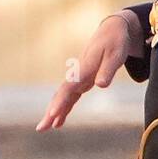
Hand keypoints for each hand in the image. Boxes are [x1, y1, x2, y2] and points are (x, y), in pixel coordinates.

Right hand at [36, 11, 138, 130]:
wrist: (112, 30)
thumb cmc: (115, 42)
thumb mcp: (116, 55)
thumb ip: (108, 70)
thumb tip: (101, 85)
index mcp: (84, 68)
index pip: (69, 88)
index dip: (60, 101)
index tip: (52, 114)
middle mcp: (78, 74)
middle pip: (61, 95)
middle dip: (51, 111)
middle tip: (41, 128)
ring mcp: (78, 77)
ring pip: (63, 97)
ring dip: (55, 112)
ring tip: (46, 128)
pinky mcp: (82, 80)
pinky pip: (70, 97)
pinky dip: (64, 107)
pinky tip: (59, 120)